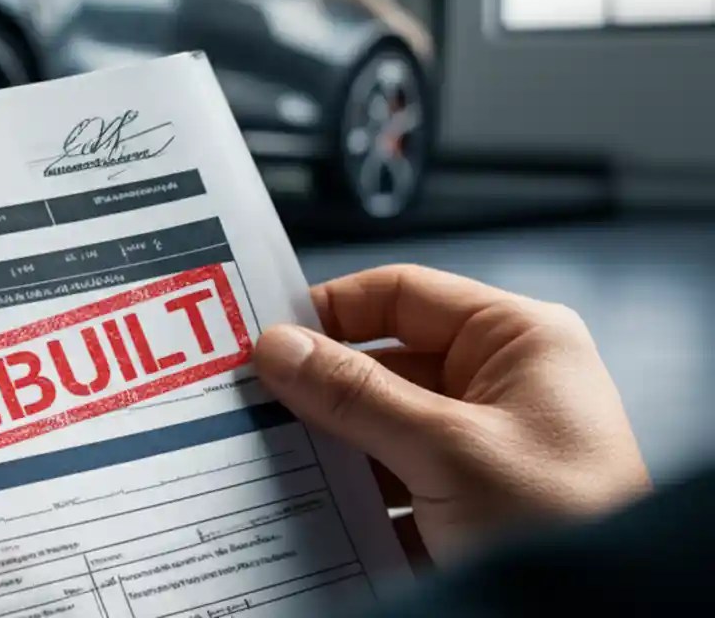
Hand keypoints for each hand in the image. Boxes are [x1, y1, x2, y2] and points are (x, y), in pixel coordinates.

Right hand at [255, 265, 649, 561]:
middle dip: (320, 392)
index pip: (403, 295)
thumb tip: (280, 349)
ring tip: (268, 461)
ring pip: (380, 429)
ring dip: (331, 451)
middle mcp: (500, 384)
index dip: (331, 311)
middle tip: (249, 407)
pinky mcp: (467, 502)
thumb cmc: (569, 523)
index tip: (264, 337)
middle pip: (383, 365)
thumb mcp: (448, 450)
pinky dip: (352, 497)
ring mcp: (484, 446)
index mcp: (517, 341)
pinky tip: (308, 510)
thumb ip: (356, 396)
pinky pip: (393, 482)